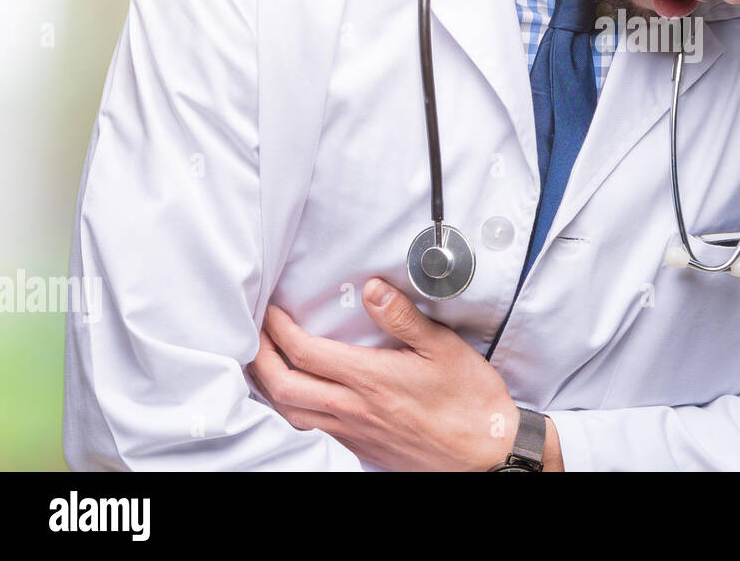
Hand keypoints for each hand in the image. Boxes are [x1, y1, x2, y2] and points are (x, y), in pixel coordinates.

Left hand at [250, 278, 523, 470]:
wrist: (485, 451)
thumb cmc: (469, 400)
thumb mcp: (443, 348)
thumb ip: (403, 317)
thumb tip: (372, 288)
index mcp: (370, 379)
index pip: (304, 353)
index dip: (278, 329)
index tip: (271, 311)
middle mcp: (353, 409)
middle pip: (283, 386)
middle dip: (260, 357)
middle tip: (254, 334)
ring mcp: (353, 434)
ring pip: (291, 414)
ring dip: (269, 387)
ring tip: (265, 364)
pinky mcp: (360, 450)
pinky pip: (310, 431)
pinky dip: (292, 411)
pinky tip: (298, 399)